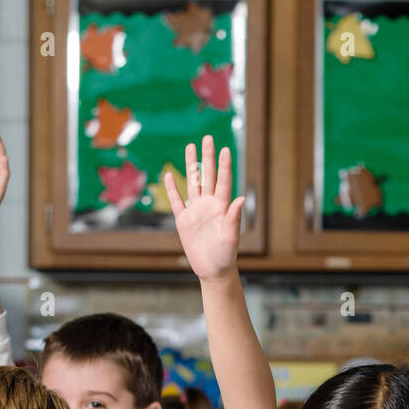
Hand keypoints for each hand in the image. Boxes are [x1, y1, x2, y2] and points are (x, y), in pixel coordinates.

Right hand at [164, 135, 244, 280]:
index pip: (223, 181)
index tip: (225, 149)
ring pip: (193, 183)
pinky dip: (172, 189)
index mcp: (222, 207)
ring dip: (191, 166)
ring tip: (190, 147)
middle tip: (208, 138)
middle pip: (208, 176)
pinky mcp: (184, 221)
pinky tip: (168, 175)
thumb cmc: (226, 256)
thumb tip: (240, 199)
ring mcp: (196, 211)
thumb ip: (234, 218)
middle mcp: (209, 205)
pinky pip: (177, 201)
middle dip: (207, 157)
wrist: (213, 270)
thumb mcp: (231, 237)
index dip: (224, 166)